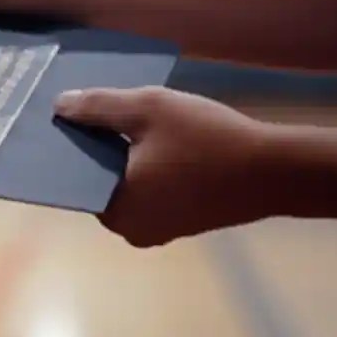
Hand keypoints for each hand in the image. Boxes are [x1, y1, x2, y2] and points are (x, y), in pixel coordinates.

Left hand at [54, 87, 270, 247]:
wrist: (276, 170)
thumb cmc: (208, 140)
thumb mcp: (147, 109)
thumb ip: (99, 106)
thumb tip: (59, 106)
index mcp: (114, 211)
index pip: (73, 174)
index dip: (71, 140)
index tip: (66, 113)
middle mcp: (130, 230)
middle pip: (100, 179)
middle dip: (98, 145)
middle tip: (94, 106)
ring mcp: (158, 229)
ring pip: (128, 183)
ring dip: (127, 153)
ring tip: (124, 115)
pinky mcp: (182, 222)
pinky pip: (152, 189)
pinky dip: (151, 166)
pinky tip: (157, 136)